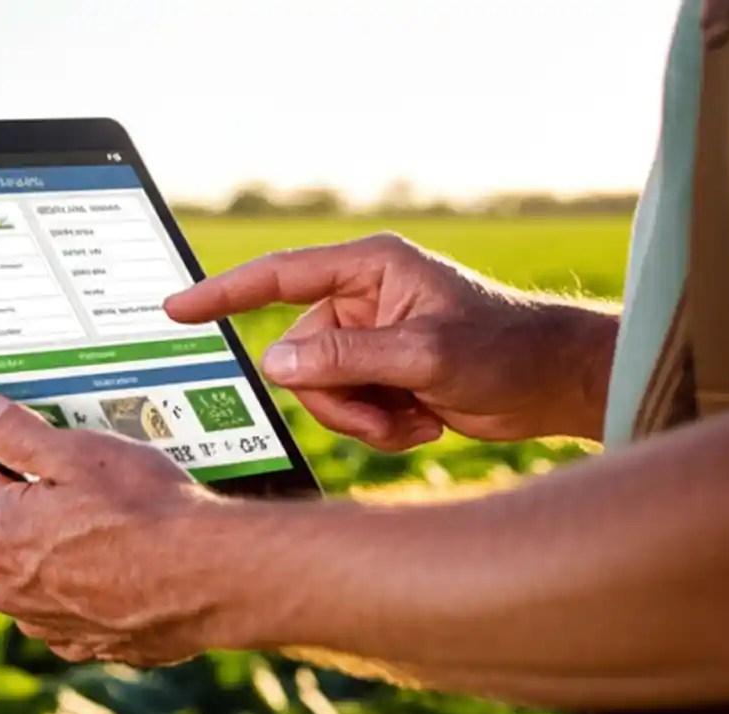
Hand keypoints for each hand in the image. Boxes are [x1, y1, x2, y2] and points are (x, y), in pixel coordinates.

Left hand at [0, 390, 238, 665]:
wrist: (213, 577)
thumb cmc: (147, 509)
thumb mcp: (80, 452)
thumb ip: (15, 432)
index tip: (32, 436)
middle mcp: (7, 588)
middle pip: (2, 523)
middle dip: (31, 496)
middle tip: (84, 474)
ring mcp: (45, 623)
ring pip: (36, 566)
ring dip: (58, 541)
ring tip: (112, 517)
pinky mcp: (84, 643)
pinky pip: (70, 602)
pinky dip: (87, 580)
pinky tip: (125, 559)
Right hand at [165, 234, 617, 447]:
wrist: (552, 385)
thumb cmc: (508, 349)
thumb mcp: (428, 355)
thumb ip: (349, 359)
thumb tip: (276, 366)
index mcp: (368, 270)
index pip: (279, 277)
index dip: (223, 293)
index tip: (176, 308)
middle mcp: (360, 302)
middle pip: (298, 358)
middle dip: (340, 397)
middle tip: (392, 408)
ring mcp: (366, 341)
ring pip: (317, 392)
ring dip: (362, 418)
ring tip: (416, 416)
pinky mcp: (376, 375)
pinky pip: (342, 411)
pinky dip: (377, 427)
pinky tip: (424, 421)